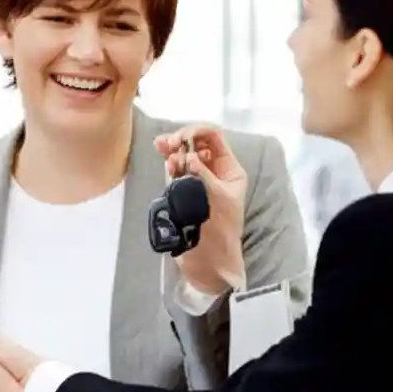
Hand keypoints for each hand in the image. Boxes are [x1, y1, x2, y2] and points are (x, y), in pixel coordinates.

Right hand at [154, 125, 247, 294]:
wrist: (209, 260)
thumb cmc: (222, 231)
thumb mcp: (218, 198)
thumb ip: (203, 174)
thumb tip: (189, 155)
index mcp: (229, 170)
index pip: (214, 138)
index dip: (197, 131)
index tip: (181, 137)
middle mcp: (213, 172)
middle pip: (195, 144)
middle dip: (180, 139)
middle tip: (166, 143)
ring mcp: (197, 182)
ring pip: (182, 156)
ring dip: (172, 150)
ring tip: (163, 150)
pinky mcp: (183, 193)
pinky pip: (175, 172)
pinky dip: (170, 165)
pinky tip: (168, 165)